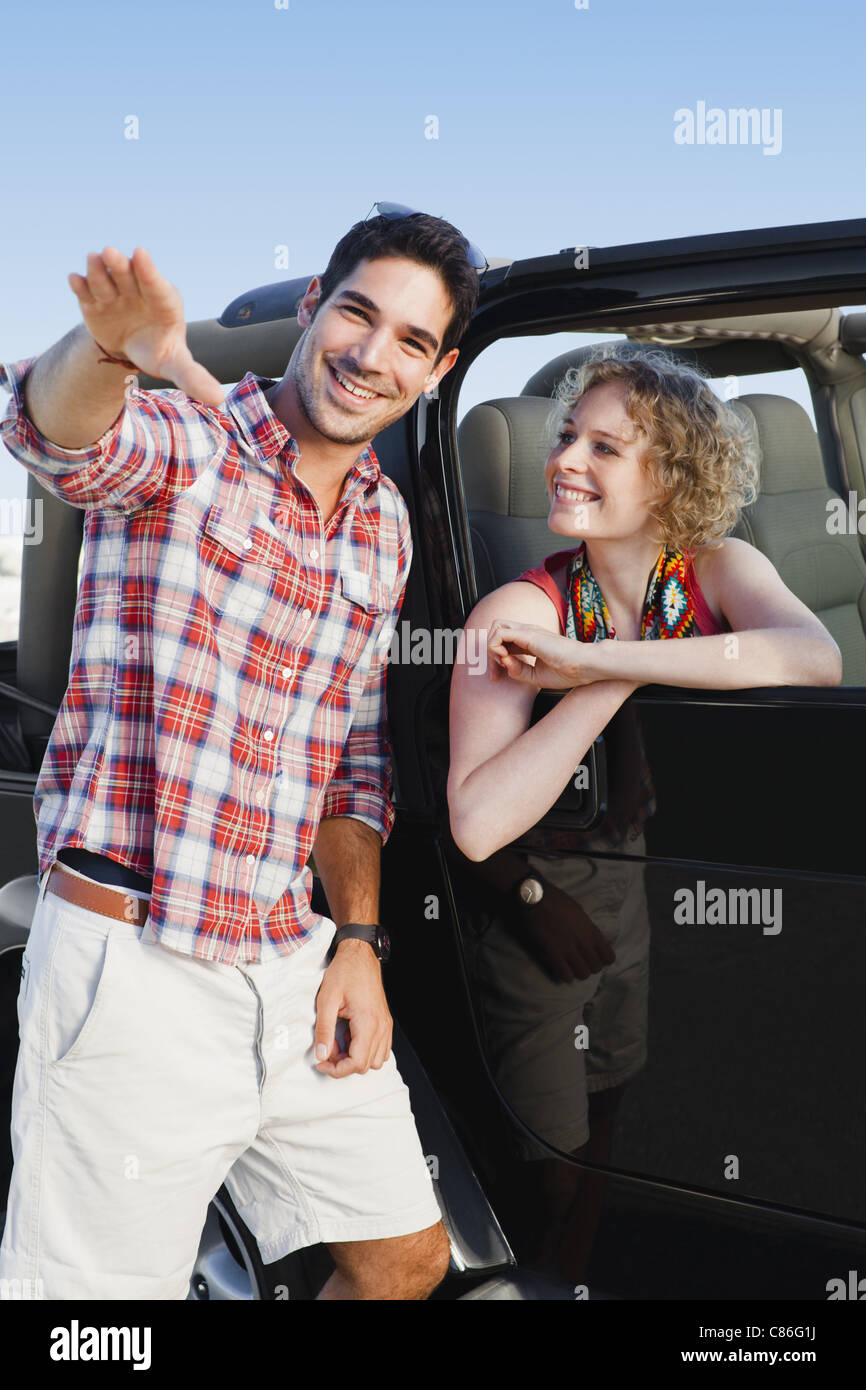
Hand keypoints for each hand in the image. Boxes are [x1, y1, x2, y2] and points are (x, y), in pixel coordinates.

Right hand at [68, 246, 224, 406]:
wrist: (132, 347)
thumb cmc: (160, 350)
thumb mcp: (175, 364)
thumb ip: (193, 376)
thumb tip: (218, 400)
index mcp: (163, 301)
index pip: (156, 285)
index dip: (148, 271)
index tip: (141, 254)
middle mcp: (138, 291)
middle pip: (128, 274)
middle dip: (120, 264)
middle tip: (111, 254)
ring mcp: (115, 293)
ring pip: (106, 278)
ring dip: (98, 270)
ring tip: (94, 259)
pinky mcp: (93, 301)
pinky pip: (86, 291)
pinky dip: (80, 285)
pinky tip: (74, 280)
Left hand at [314, 939, 391, 1077]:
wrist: (360, 954)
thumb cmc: (344, 972)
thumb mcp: (327, 999)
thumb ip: (324, 1030)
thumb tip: (321, 1055)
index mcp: (368, 1022)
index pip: (357, 1063)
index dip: (337, 1070)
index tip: (321, 1062)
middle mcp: (381, 1026)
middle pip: (366, 1066)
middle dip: (344, 1064)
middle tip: (327, 1049)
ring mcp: (385, 1025)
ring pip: (376, 1060)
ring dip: (356, 1058)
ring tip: (339, 1042)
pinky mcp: (385, 1021)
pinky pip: (381, 1049)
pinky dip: (365, 1050)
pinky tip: (350, 1036)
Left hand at [487, 618, 606, 688]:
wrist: (585, 666)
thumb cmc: (569, 671)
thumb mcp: (536, 676)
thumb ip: (518, 671)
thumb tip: (504, 664)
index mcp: (531, 641)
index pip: (504, 642)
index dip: (496, 660)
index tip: (498, 677)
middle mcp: (528, 632)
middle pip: (497, 631)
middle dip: (490, 652)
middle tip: (495, 673)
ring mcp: (528, 631)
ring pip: (496, 627)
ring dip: (492, 647)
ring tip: (501, 664)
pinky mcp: (528, 635)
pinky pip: (499, 634)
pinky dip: (495, 647)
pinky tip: (504, 660)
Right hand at [512, 877, 615, 983]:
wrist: (537, 899)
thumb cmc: (558, 901)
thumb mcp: (580, 912)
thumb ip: (587, 928)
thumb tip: (590, 939)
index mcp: (592, 931)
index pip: (609, 957)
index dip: (602, 960)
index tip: (595, 957)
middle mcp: (584, 942)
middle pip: (596, 968)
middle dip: (589, 966)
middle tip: (580, 962)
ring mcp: (569, 949)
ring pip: (583, 974)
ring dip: (577, 972)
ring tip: (571, 966)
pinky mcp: (554, 954)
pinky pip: (566, 975)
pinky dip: (565, 975)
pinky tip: (561, 968)